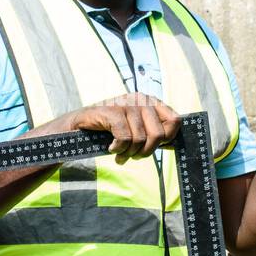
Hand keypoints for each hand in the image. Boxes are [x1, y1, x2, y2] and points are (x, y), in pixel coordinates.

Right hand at [64, 93, 181, 163]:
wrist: (79, 126)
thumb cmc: (111, 130)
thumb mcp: (136, 128)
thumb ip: (153, 131)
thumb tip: (172, 142)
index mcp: (150, 101)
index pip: (175, 120)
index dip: (167, 138)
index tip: (152, 146)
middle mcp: (141, 99)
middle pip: (159, 135)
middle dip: (145, 152)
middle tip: (133, 155)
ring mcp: (126, 104)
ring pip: (140, 140)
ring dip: (129, 153)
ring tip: (120, 154)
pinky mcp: (112, 112)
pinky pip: (124, 138)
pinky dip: (118, 149)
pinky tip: (111, 148)